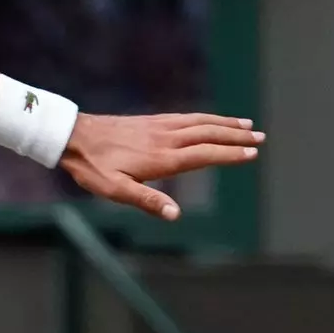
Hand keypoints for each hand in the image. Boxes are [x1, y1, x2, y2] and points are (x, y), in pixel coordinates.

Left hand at [58, 112, 262, 220]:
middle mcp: (165, 138)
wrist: (73, 136)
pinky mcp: (150, 121)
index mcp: (162, 158)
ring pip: (199, 121)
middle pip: (208, 134)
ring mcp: (159, 126)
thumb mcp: (115, 191)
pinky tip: (209, 120)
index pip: (205, 154)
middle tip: (260, 138)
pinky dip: (205, 118)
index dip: (230, 154)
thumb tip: (175, 215)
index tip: (253, 153)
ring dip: (224, 124)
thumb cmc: (93, 167)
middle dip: (236, 136)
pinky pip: (186, 117)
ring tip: (246, 125)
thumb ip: (147, 201)